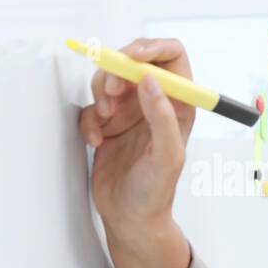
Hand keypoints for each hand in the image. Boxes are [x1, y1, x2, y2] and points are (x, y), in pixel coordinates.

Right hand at [77, 37, 196, 236]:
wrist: (130, 219)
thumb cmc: (156, 193)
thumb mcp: (167, 155)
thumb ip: (161, 115)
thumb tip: (149, 79)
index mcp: (178, 104)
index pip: (171, 56)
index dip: (151, 47)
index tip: (131, 57)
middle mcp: (155, 103)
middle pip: (134, 61)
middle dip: (118, 70)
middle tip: (111, 92)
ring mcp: (130, 112)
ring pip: (109, 80)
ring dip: (100, 95)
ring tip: (105, 122)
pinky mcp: (108, 125)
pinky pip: (91, 107)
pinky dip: (89, 122)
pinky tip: (96, 143)